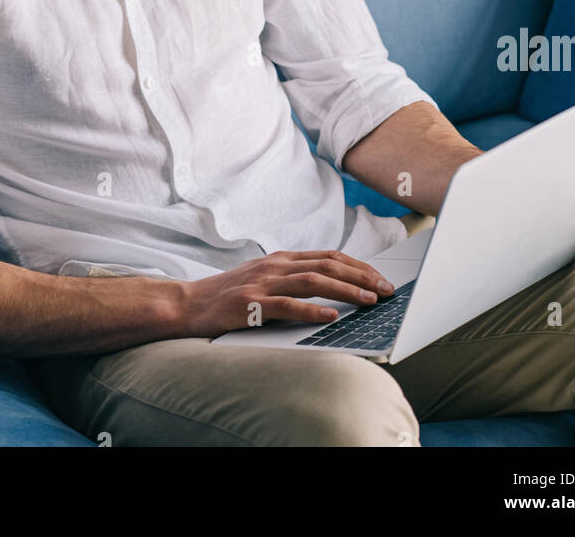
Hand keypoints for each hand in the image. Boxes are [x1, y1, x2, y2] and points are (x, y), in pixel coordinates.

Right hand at [181, 249, 395, 337]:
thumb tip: (330, 286)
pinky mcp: (252, 304)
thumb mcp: (263, 278)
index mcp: (281, 258)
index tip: (380, 278)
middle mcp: (276, 265)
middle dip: (362, 276)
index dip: (358, 266)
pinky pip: (287, 306)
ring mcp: (263, 283)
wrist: (188, 303)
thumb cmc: (228, 295)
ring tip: (369, 301)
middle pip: (328, 264)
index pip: (329, 255)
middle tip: (386, 290)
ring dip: (346, 290)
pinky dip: (312, 311)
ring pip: (314, 281)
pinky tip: (331, 317)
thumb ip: (291, 278)